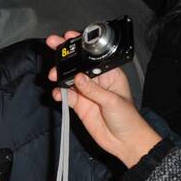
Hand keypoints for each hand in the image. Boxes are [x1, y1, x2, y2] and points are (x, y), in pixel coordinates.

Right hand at [46, 32, 160, 166]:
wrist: (125, 143)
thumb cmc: (128, 119)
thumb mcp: (113, 101)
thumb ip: (94, 90)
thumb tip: (78, 78)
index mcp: (109, 74)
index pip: (92, 57)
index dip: (80, 47)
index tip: (67, 37)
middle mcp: (97, 81)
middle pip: (78, 65)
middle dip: (65, 57)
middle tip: (52, 45)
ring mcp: (87, 93)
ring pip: (69, 80)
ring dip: (60, 76)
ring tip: (53, 77)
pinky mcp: (80, 106)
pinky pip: (67, 96)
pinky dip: (60, 93)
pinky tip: (58, 94)